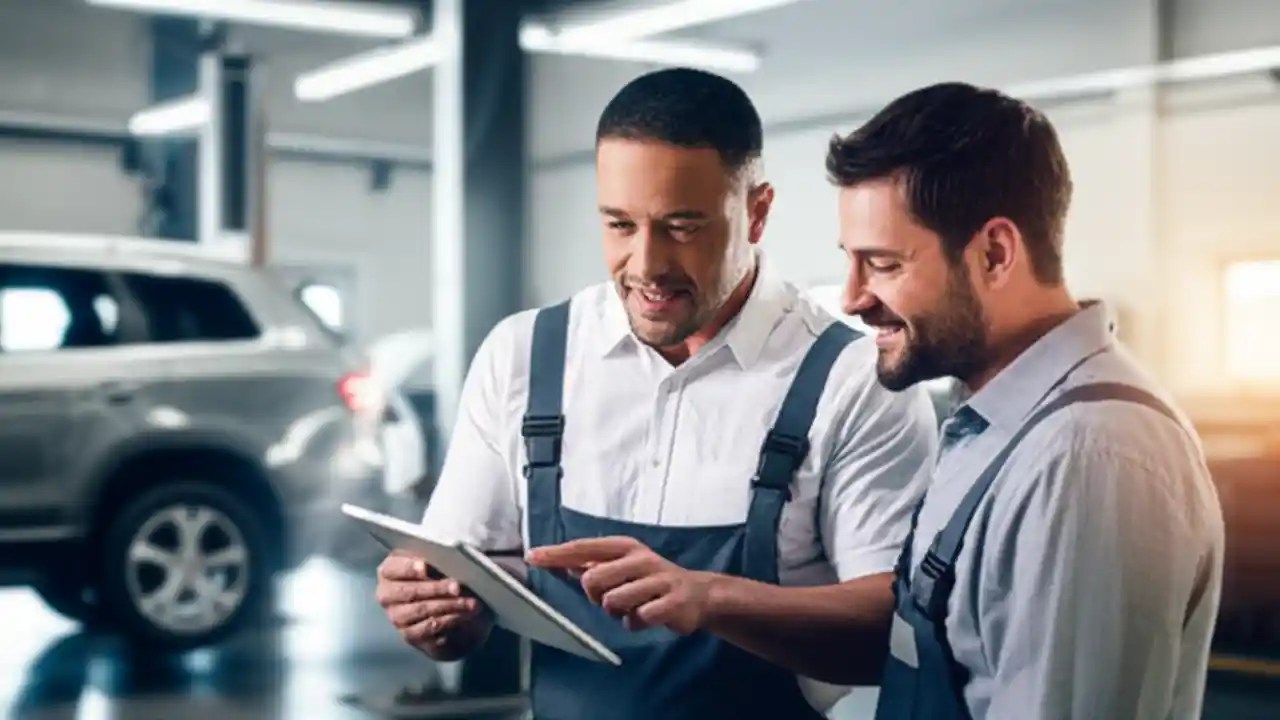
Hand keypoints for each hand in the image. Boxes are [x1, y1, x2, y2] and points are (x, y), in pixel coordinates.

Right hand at [376, 551, 490, 658]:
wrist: (452, 605)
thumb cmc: (442, 573)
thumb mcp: (437, 561)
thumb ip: (435, 557)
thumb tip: (446, 557)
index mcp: (389, 570)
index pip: (392, 568)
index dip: (408, 568)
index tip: (425, 567)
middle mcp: (387, 595)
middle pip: (408, 591)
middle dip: (435, 588)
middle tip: (457, 586)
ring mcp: (397, 617)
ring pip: (421, 610)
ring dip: (448, 605)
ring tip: (470, 603)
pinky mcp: (410, 635)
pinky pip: (428, 628)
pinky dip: (449, 620)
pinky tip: (464, 615)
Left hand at [526, 536, 718, 634]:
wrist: (697, 594)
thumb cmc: (650, 580)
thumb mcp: (620, 566)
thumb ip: (589, 565)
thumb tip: (552, 561)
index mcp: (625, 546)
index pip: (582, 548)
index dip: (556, 554)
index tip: (531, 557)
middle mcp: (640, 558)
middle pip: (592, 579)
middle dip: (595, 595)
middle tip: (611, 598)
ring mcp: (658, 579)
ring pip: (613, 602)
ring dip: (618, 612)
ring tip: (634, 607)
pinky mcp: (672, 602)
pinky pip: (638, 619)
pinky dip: (636, 624)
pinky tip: (648, 617)